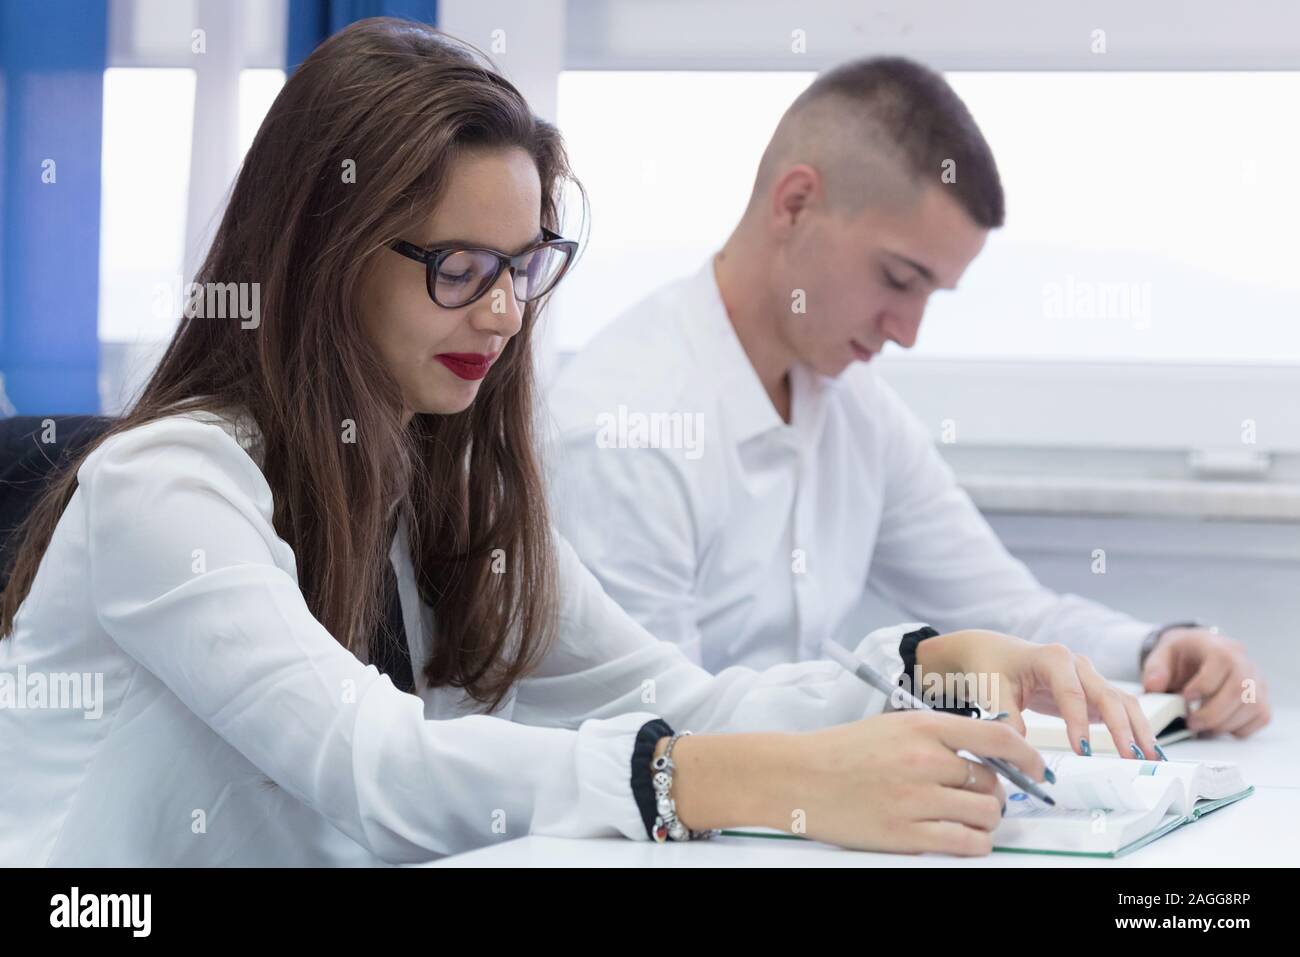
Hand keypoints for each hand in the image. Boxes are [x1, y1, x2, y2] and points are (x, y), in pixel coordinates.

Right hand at [788, 709, 1047, 855]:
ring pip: (984, 813)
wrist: (798, 777)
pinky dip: (975, 842)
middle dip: (997, 793)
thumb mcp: (893, 726)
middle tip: (985, 797)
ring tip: (969, 817)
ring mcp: (916, 799)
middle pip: (992, 781)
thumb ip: (940, 736)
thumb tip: (989, 755)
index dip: (1028, 754)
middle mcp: (925, 760)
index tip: (1039, 767)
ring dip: (985, 818)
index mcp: (923, 727)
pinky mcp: (906, 834)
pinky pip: (965, 843)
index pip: (996, 736)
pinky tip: (963, 837)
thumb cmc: (843, 751)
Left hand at [916, 629, 1158, 759]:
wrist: (995, 653)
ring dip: (1139, 729)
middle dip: (1122, 727)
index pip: (1071, 692)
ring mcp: (1089, 677)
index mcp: (1052, 658)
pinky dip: (1134, 728)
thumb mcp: (991, 690)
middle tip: (1133, 757)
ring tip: (1152, 758)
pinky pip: (1120, 709)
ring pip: (1122, 702)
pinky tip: (1146, 750)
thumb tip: (1020, 751)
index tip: (1083, 750)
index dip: (1078, 722)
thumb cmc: (993, 667)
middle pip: (1107, 695)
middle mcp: (1077, 664)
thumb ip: (1006, 718)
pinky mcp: (1093, 691)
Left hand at [1141, 627, 1270, 736]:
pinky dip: (1240, 728)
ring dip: (1225, 723)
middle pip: (1239, 689)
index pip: (1222, 662)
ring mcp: (1257, 680)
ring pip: (1253, 706)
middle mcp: (1243, 661)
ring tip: (1201, 726)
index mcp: (1218, 646)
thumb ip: (1154, 669)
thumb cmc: (1182, 655)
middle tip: (1191, 723)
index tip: (1185, 698)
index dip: (1204, 685)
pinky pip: (1261, 717)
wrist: (1199, 652)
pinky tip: (1219, 725)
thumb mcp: (1162, 655)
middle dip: (1213, 713)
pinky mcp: (1262, 697)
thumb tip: (1153, 686)